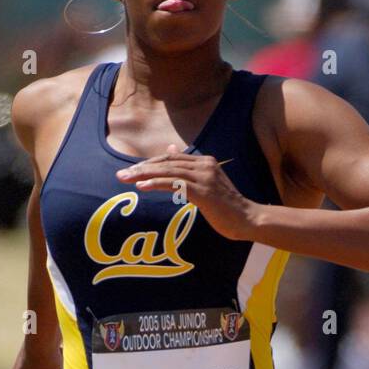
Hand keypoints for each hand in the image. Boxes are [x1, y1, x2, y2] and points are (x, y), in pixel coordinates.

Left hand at [115, 144, 255, 240]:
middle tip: (121, 174)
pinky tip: (142, 186)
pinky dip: (156, 184)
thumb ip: (189, 171)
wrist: (247, 219)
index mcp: (204, 162)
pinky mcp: (203, 192)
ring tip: (126, 179)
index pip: (171, 157)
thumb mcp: (207, 185)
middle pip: (166, 162)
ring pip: (168, 171)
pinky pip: (174, 185)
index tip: (133, 171)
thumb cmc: (227, 207)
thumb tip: (170, 149)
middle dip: (141, 167)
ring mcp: (204, 177)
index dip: (150, 163)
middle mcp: (204, 165)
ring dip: (144, 174)